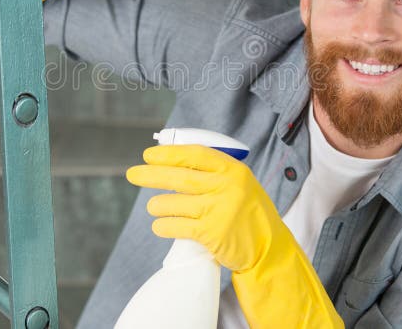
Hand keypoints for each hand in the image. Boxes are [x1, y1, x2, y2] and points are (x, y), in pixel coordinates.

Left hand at [127, 144, 285, 271]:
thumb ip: (213, 174)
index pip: (195, 154)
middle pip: (180, 178)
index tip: (149, 155)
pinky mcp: (212, 234)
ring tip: (153, 207)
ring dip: (157, 205)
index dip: (169, 154)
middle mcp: (227, 187)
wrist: (269, 248)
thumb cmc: (248, 213)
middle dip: (152, 175)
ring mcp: (220, 211)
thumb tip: (173, 163)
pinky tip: (159, 225)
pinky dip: (164, 226)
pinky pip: (178, 227)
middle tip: (133, 174)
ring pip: (175, 204)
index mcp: (233, 170)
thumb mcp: (239, 184)